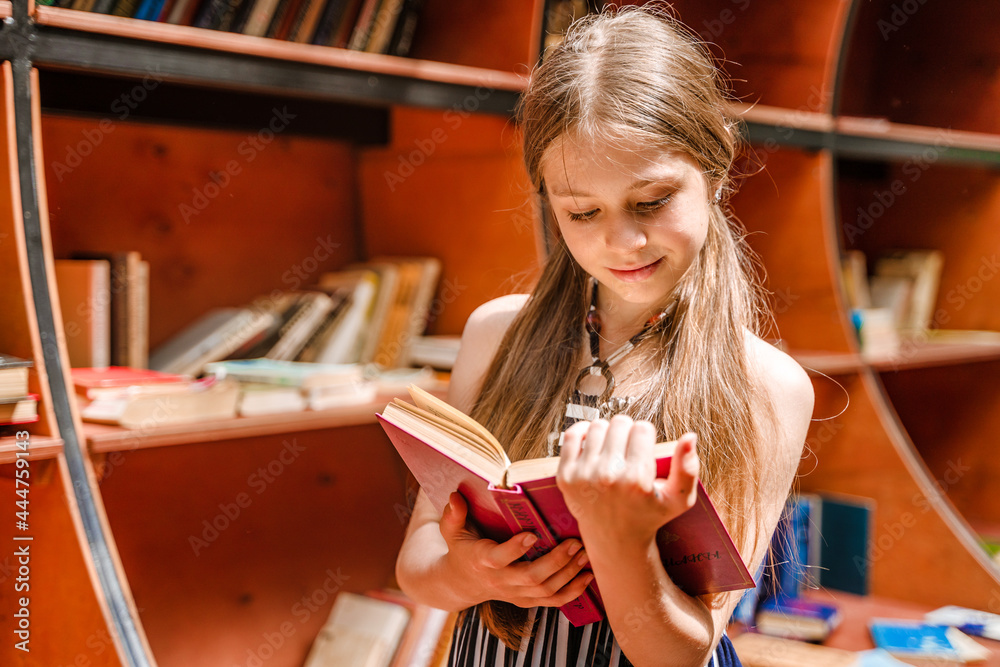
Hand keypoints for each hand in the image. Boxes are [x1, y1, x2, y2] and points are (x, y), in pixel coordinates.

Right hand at [438, 491, 593, 607]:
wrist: (462, 582)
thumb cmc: (462, 548)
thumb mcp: (452, 531)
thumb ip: (453, 514)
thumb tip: (455, 496)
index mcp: (482, 561)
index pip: (498, 559)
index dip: (514, 549)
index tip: (532, 534)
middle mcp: (500, 581)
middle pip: (530, 577)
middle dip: (555, 562)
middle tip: (574, 543)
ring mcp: (515, 594)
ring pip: (545, 590)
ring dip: (569, 574)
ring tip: (586, 554)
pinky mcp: (527, 600)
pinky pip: (552, 601)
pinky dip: (573, 592)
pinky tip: (588, 576)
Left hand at [556, 416, 700, 548]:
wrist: (614, 540)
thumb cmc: (649, 516)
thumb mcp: (679, 500)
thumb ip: (688, 469)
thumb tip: (690, 435)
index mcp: (636, 480)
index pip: (643, 428)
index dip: (646, 435)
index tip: (645, 447)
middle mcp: (607, 476)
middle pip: (620, 423)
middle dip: (628, 431)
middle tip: (629, 447)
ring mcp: (583, 476)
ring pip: (598, 425)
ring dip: (607, 432)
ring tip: (613, 447)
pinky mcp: (565, 476)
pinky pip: (571, 435)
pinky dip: (582, 432)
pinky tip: (592, 441)